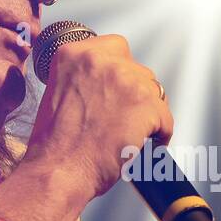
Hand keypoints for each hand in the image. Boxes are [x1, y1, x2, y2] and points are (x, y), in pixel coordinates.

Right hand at [23, 33, 172, 200]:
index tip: (118, 91)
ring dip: (147, 112)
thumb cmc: (55, 145)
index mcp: (74, 54)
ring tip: (133, 133)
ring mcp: (125, 79)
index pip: (116, 48)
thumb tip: (110, 86)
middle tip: (123, 118)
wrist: (58, 171)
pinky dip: (160, 134)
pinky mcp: (145, 104)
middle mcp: (100, 60)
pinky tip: (145, 145)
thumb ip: (85, 80)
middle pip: (137, 70)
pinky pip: (165, 118)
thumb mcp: (59, 94)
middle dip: (134, 95)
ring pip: (154, 92)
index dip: (120, 73)